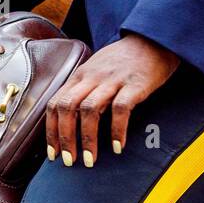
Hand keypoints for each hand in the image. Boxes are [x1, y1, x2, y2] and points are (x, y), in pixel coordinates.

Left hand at [46, 33, 180, 166]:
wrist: (152, 40)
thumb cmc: (123, 61)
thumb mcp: (96, 71)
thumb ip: (83, 92)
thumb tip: (70, 124)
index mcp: (80, 76)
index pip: (55, 103)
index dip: (51, 131)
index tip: (53, 153)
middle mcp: (91, 77)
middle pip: (67, 107)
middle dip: (65, 138)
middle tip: (68, 161)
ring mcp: (112, 80)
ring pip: (89, 110)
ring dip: (87, 138)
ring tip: (89, 160)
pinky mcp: (134, 84)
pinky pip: (120, 109)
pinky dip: (117, 130)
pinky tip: (117, 147)